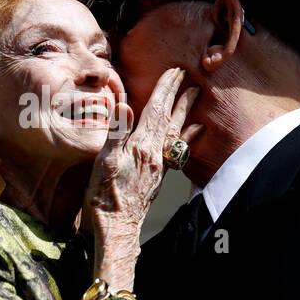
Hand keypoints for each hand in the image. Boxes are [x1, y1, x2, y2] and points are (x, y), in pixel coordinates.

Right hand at [85, 67, 200, 288]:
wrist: (116, 228)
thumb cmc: (104, 197)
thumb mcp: (104, 162)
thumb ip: (116, 133)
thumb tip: (125, 105)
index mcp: (141, 147)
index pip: (155, 111)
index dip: (165, 89)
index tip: (175, 70)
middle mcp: (155, 154)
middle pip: (170, 119)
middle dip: (179, 95)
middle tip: (190, 76)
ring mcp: (159, 166)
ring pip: (176, 132)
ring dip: (185, 111)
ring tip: (196, 96)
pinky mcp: (159, 177)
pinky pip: (177, 150)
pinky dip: (186, 135)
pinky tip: (193, 130)